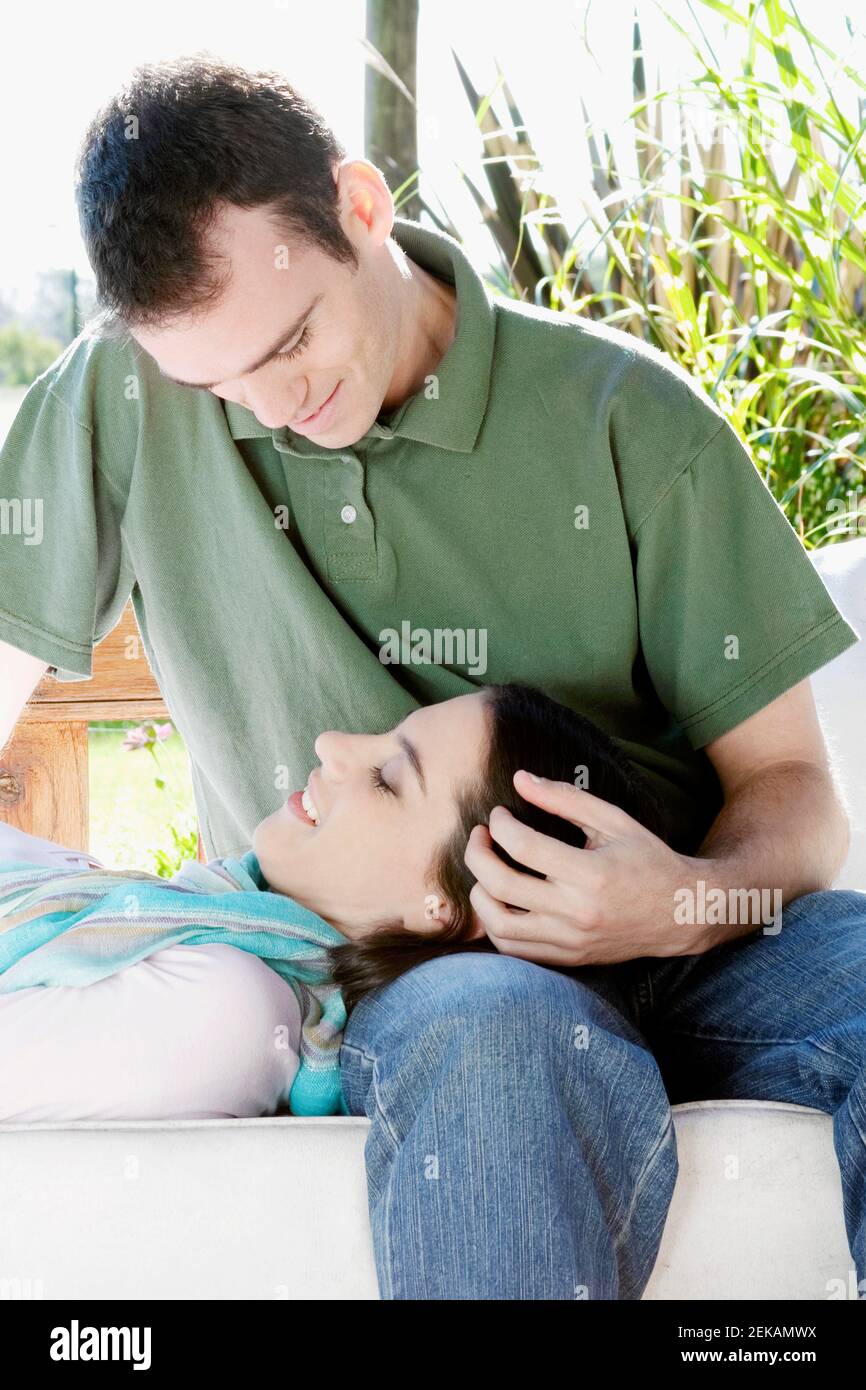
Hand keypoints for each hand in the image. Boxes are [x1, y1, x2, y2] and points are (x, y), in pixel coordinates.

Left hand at [463, 770, 703, 965]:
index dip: (500, 825)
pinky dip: (495, 924)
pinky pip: (514, 948)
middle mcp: (577, 912)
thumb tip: (520, 779)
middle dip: (477, 855)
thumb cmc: (648, 860)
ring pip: (499, 925)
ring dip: (480, 894)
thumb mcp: (613, 820)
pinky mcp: (569, 958)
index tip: (499, 814)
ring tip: (485, 870)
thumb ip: (564, 798)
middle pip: (501, 886)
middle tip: (480, 836)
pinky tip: (500, 900)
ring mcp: (571, 941)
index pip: (524, 848)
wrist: (681, 913)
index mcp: (591, 874)